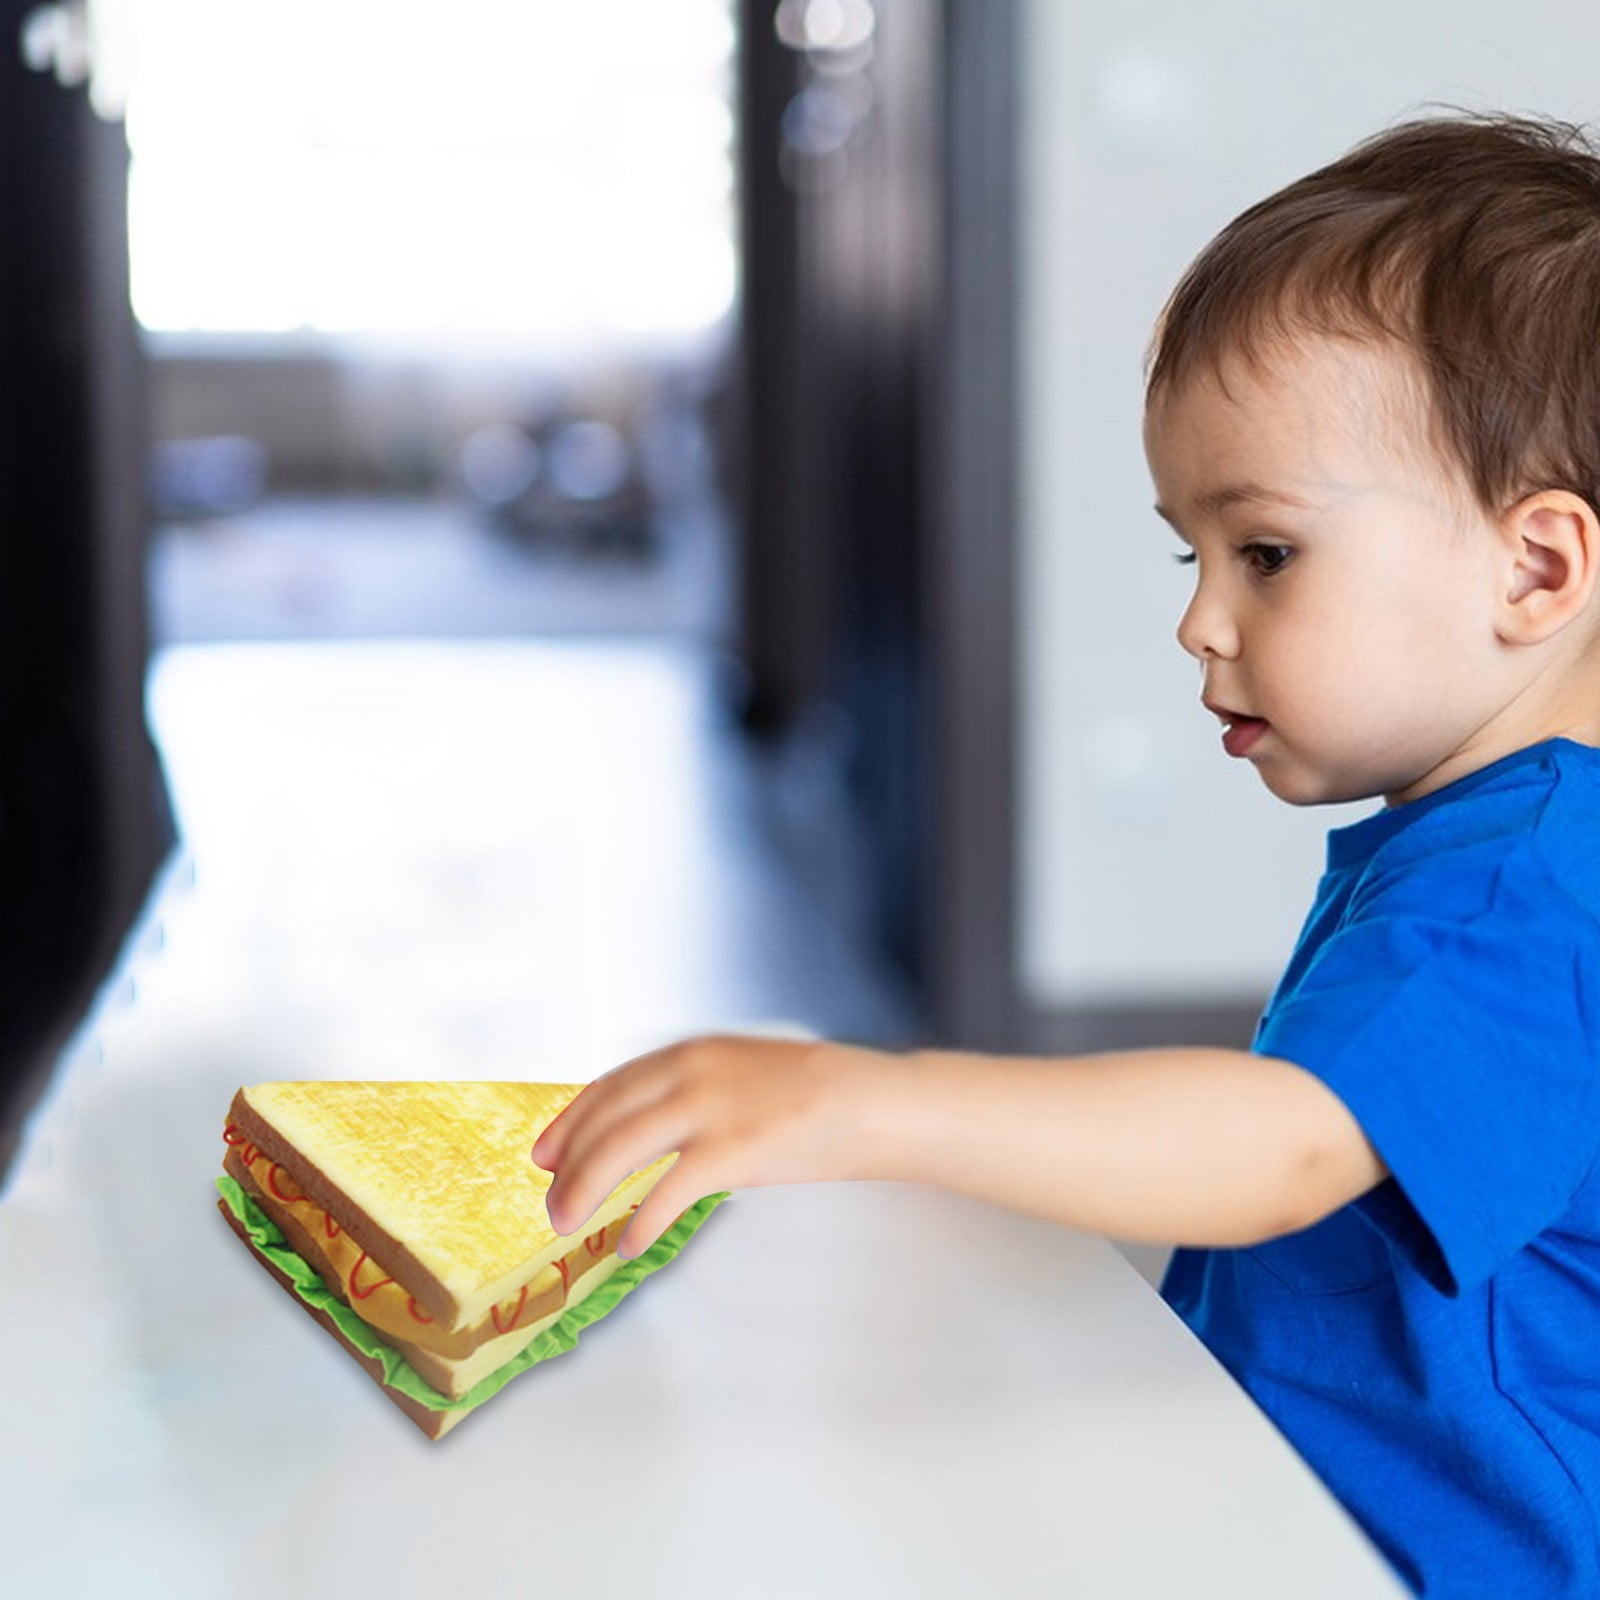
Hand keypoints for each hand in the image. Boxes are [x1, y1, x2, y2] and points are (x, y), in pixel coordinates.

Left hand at [530, 1034, 881, 1259]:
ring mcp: (711, 1110)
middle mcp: (691, 1073)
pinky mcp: (733, 1150)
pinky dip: (641, 1221)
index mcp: (692, 1052)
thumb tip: (650, 1131)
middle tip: (549, 1198)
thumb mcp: (741, 1072)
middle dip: (568, 1162)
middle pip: (606, 1118)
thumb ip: (694, 1091)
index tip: (546, 1150)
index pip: (611, 1086)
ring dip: (585, 1190)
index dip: (571, 1120)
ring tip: (568, 1223)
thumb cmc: (814, 1092)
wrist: (870, 1101)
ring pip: (621, 1150)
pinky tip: (629, 1242)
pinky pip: (668, 1191)